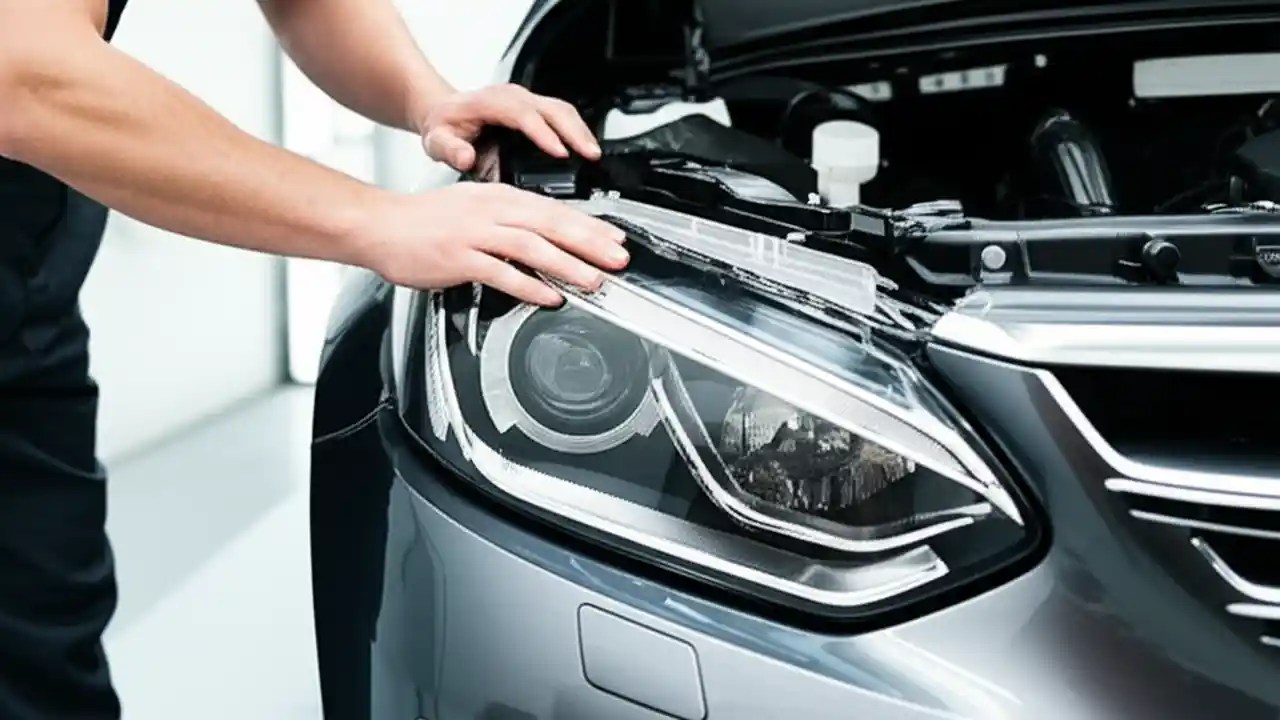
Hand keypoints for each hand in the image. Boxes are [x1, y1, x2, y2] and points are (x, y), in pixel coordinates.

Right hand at [357, 182, 626, 305]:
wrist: (380, 224)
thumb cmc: (425, 221)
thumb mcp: (473, 208)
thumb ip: (508, 220)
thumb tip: (543, 236)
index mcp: (498, 197)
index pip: (553, 209)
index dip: (589, 225)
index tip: (615, 238)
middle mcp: (490, 211)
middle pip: (550, 225)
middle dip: (590, 243)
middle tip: (618, 259)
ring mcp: (474, 234)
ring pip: (531, 247)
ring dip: (567, 265)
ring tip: (593, 280)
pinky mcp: (459, 258)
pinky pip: (500, 272)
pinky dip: (528, 286)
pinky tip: (549, 296)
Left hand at [418, 83, 600, 171]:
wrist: (444, 113)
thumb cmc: (444, 127)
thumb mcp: (436, 141)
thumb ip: (449, 150)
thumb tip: (465, 157)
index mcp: (489, 102)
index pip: (522, 114)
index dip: (543, 132)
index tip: (560, 151)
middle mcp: (511, 97)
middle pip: (550, 107)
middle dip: (573, 131)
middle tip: (589, 155)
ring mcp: (525, 99)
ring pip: (561, 108)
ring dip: (580, 130)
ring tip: (594, 154)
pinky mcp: (534, 107)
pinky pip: (561, 114)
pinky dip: (577, 129)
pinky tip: (585, 147)